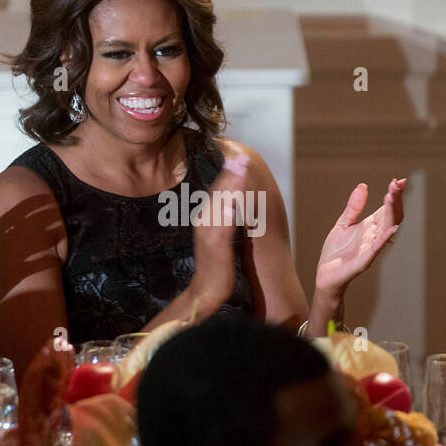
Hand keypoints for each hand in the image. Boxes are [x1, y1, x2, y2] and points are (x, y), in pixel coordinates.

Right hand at [188, 153, 248, 309]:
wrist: (206, 292)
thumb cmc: (216, 264)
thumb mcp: (219, 234)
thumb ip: (223, 215)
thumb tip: (231, 198)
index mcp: (206, 217)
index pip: (217, 189)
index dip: (227, 171)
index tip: (236, 154)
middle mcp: (204, 222)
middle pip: (217, 192)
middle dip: (229, 173)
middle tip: (240, 153)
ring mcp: (208, 234)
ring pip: (219, 205)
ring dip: (229, 187)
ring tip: (239, 169)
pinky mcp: (215, 248)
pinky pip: (221, 229)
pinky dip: (226, 216)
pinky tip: (233, 204)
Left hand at [314, 178, 405, 297]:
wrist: (325, 275)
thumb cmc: (335, 252)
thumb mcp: (343, 224)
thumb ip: (353, 207)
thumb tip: (363, 186)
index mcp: (370, 226)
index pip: (388, 208)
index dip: (394, 194)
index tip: (399, 180)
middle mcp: (375, 235)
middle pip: (392, 215)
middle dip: (395, 199)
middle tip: (396, 184)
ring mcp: (371, 247)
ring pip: (387, 228)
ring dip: (391, 212)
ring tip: (391, 196)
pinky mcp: (364, 260)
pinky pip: (378, 248)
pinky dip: (386, 237)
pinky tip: (393, 227)